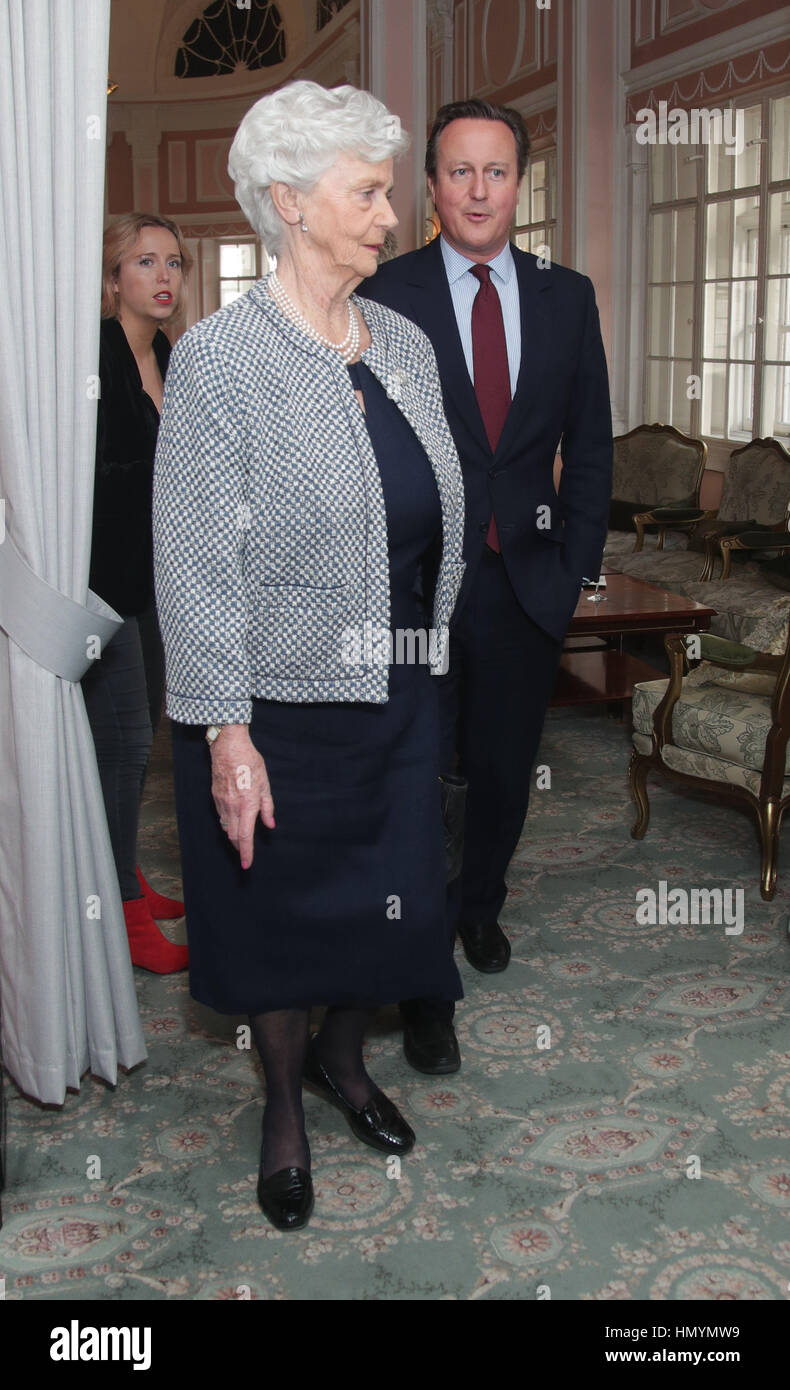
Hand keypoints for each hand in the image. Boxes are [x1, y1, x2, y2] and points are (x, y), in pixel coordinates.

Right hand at [209, 725, 274, 868]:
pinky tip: (232, 822)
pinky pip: (221, 816)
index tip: (247, 865)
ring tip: (240, 841)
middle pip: (234, 836)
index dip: (246, 853)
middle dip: (240, 848)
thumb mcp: (265, 784)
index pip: (245, 836)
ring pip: (226, 827)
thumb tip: (270, 825)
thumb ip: (267, 807)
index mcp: (247, 805)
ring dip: (233, 836)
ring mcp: (221, 802)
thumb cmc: (249, 762)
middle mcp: (232, 807)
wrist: (228, 747)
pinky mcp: (215, 796)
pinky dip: (227, 823)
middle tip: (245, 854)